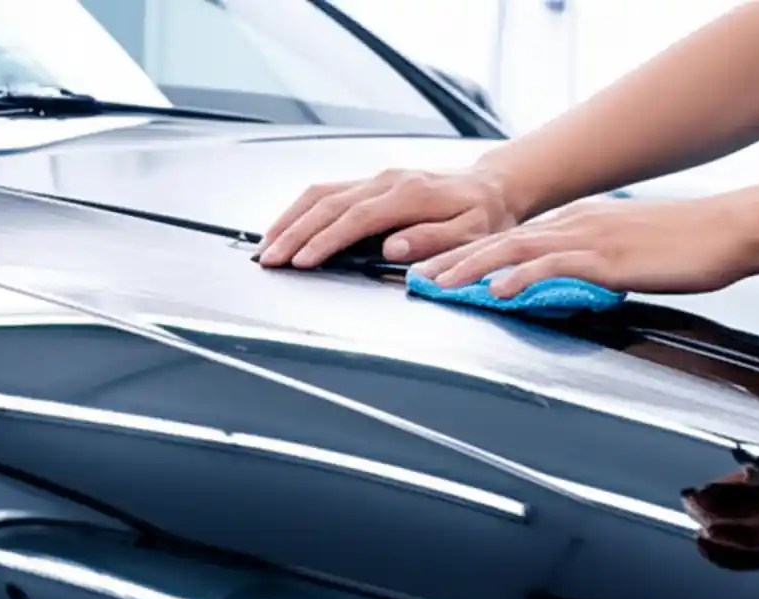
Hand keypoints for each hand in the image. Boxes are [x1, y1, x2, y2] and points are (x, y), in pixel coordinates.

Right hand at [256, 167, 519, 267]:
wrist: (492, 185)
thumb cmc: (484, 215)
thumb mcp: (472, 233)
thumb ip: (432, 239)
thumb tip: (393, 249)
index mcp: (410, 194)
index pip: (357, 218)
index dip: (326, 240)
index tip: (302, 260)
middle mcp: (388, 181)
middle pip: (328, 204)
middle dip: (294, 233)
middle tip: (269, 259)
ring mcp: (377, 178)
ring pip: (321, 193)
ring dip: (290, 219)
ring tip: (266, 245)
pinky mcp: (372, 182)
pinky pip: (328, 191)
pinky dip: (302, 210)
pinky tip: (287, 227)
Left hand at [413, 197, 750, 296]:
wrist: (729, 230)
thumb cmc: (689, 246)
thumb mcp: (632, 255)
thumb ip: (597, 267)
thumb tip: (575, 287)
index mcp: (581, 224)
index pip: (515, 238)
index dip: (472, 253)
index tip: (441, 268)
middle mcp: (577, 225)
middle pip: (502, 241)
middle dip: (455, 259)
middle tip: (419, 276)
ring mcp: (591, 239)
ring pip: (517, 250)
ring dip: (473, 267)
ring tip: (440, 284)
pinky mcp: (610, 259)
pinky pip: (556, 267)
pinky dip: (521, 277)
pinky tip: (498, 291)